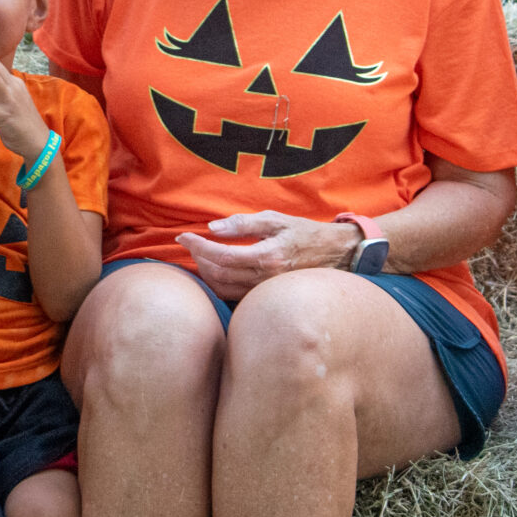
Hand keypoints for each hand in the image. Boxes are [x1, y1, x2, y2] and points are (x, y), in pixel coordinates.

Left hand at [176, 212, 359, 301]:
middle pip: (218, 274)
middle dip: (198, 258)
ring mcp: (264, 291)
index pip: (223, 256)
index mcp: (268, 256)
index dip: (198, 246)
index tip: (183, 236)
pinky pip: (232, 295)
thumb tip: (213, 227)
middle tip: (190, 242)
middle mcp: (265, 278)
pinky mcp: (263, 297)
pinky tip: (213, 269)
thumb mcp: (275, 220)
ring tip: (200, 254)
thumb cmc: (304, 233)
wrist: (333, 255)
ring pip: (222, 288)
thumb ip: (243, 224)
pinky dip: (216, 283)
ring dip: (205, 272)